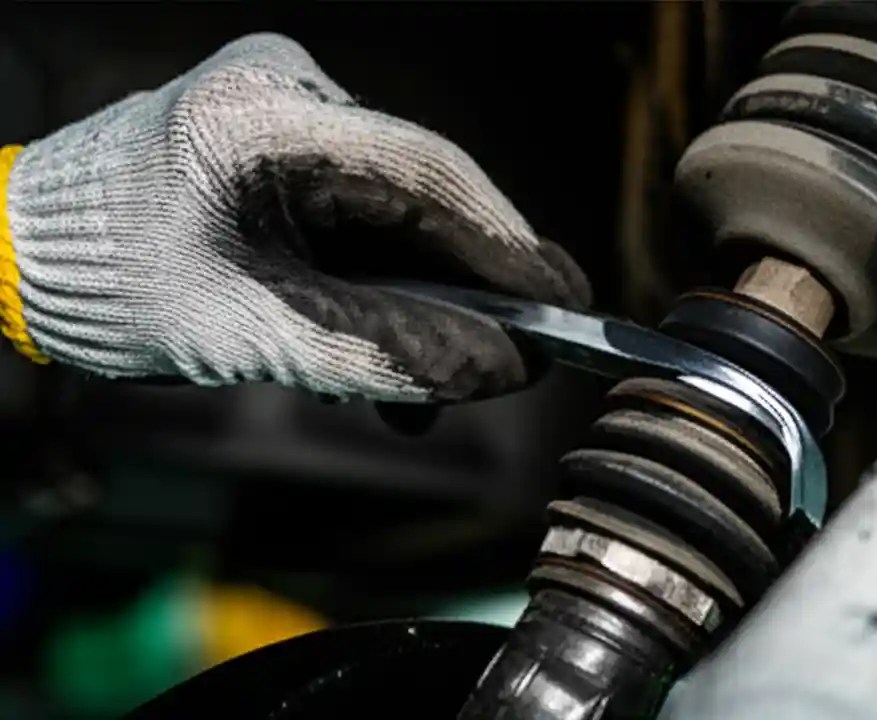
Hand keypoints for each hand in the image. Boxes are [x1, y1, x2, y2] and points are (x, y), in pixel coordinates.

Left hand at [0, 33, 589, 403]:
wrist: (24, 257)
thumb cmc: (113, 285)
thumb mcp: (253, 335)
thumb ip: (387, 352)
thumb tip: (503, 368)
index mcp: (264, 116)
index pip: (427, 173)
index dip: (507, 243)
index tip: (564, 302)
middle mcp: (286, 90)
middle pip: (424, 190)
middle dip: (473, 279)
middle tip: (526, 348)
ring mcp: (286, 110)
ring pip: (401, 209)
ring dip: (428, 292)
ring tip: (441, 376)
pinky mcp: (285, 140)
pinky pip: (366, 211)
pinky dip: (387, 279)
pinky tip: (392, 345)